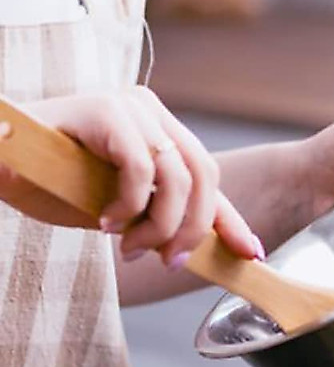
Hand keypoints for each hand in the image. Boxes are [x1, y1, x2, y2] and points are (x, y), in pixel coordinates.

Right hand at [0, 88, 259, 266]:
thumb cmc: (48, 184)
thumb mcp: (118, 209)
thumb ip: (156, 218)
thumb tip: (194, 249)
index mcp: (160, 130)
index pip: (208, 176)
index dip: (230, 219)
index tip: (250, 254)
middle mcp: (152, 111)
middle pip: (204, 175)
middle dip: (192, 228)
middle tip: (166, 260)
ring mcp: (131, 106)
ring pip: (177, 175)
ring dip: (160, 223)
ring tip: (131, 246)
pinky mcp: (106, 108)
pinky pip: (140, 166)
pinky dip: (130, 204)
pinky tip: (107, 221)